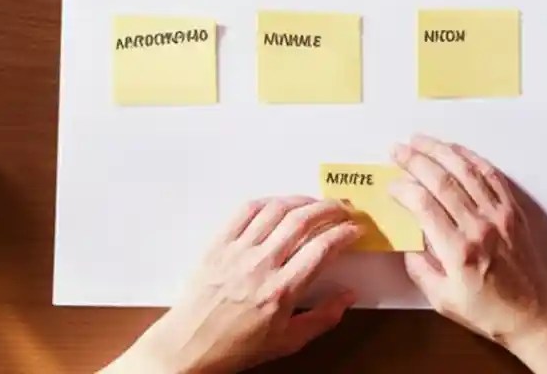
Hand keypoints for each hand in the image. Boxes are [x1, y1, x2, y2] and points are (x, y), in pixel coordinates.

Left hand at [106, 197, 361, 373]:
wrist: (191, 344)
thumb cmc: (236, 346)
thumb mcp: (288, 341)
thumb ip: (323, 318)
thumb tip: (348, 296)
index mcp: (280, 291)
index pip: (322, 249)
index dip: (344, 234)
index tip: (354, 230)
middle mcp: (260, 266)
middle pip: (302, 221)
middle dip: (329, 209)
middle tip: (342, 209)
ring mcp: (238, 251)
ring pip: (276, 210)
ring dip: (301, 200)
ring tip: (315, 203)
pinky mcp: (219, 244)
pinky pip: (245, 211)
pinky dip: (267, 201)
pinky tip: (278, 204)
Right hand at [390, 135, 546, 372]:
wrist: (536, 317)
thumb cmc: (490, 313)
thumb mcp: (443, 301)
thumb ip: (420, 270)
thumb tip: (409, 244)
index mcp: (458, 250)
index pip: (423, 205)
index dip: (403, 189)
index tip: (391, 185)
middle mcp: (479, 226)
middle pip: (442, 180)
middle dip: (416, 160)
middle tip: (397, 149)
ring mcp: (499, 215)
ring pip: (467, 171)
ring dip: (441, 151)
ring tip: (420, 140)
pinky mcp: (513, 212)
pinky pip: (492, 176)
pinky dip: (472, 158)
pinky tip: (456, 151)